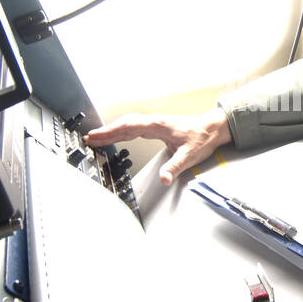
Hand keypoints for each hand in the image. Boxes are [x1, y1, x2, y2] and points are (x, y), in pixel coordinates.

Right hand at [83, 108, 231, 185]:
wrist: (213, 128)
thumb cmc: (202, 137)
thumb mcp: (189, 156)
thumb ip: (174, 168)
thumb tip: (164, 179)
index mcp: (158, 125)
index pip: (129, 126)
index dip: (111, 131)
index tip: (97, 135)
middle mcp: (154, 122)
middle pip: (124, 124)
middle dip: (106, 131)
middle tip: (90, 137)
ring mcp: (154, 124)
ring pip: (128, 124)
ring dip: (112, 130)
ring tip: (97, 137)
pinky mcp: (156, 128)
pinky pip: (134, 127)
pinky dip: (122, 131)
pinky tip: (115, 135)